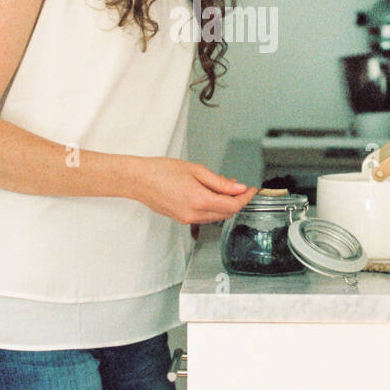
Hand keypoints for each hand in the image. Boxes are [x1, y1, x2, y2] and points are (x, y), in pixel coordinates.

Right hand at [132, 156, 256, 225]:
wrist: (138, 180)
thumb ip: (219, 182)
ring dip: (224, 204)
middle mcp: (193, 214)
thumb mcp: (195, 170)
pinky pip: (203, 217)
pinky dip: (212, 207)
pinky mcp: (181, 219)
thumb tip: (238, 188)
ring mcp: (186, 219)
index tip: (251, 189)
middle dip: (236, 201)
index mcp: (199, 200)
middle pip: (226, 213)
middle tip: (237, 185)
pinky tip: (209, 193)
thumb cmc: (161, 171)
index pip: (232, 206)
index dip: (245, 198)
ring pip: (215, 216)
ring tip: (222, 186)